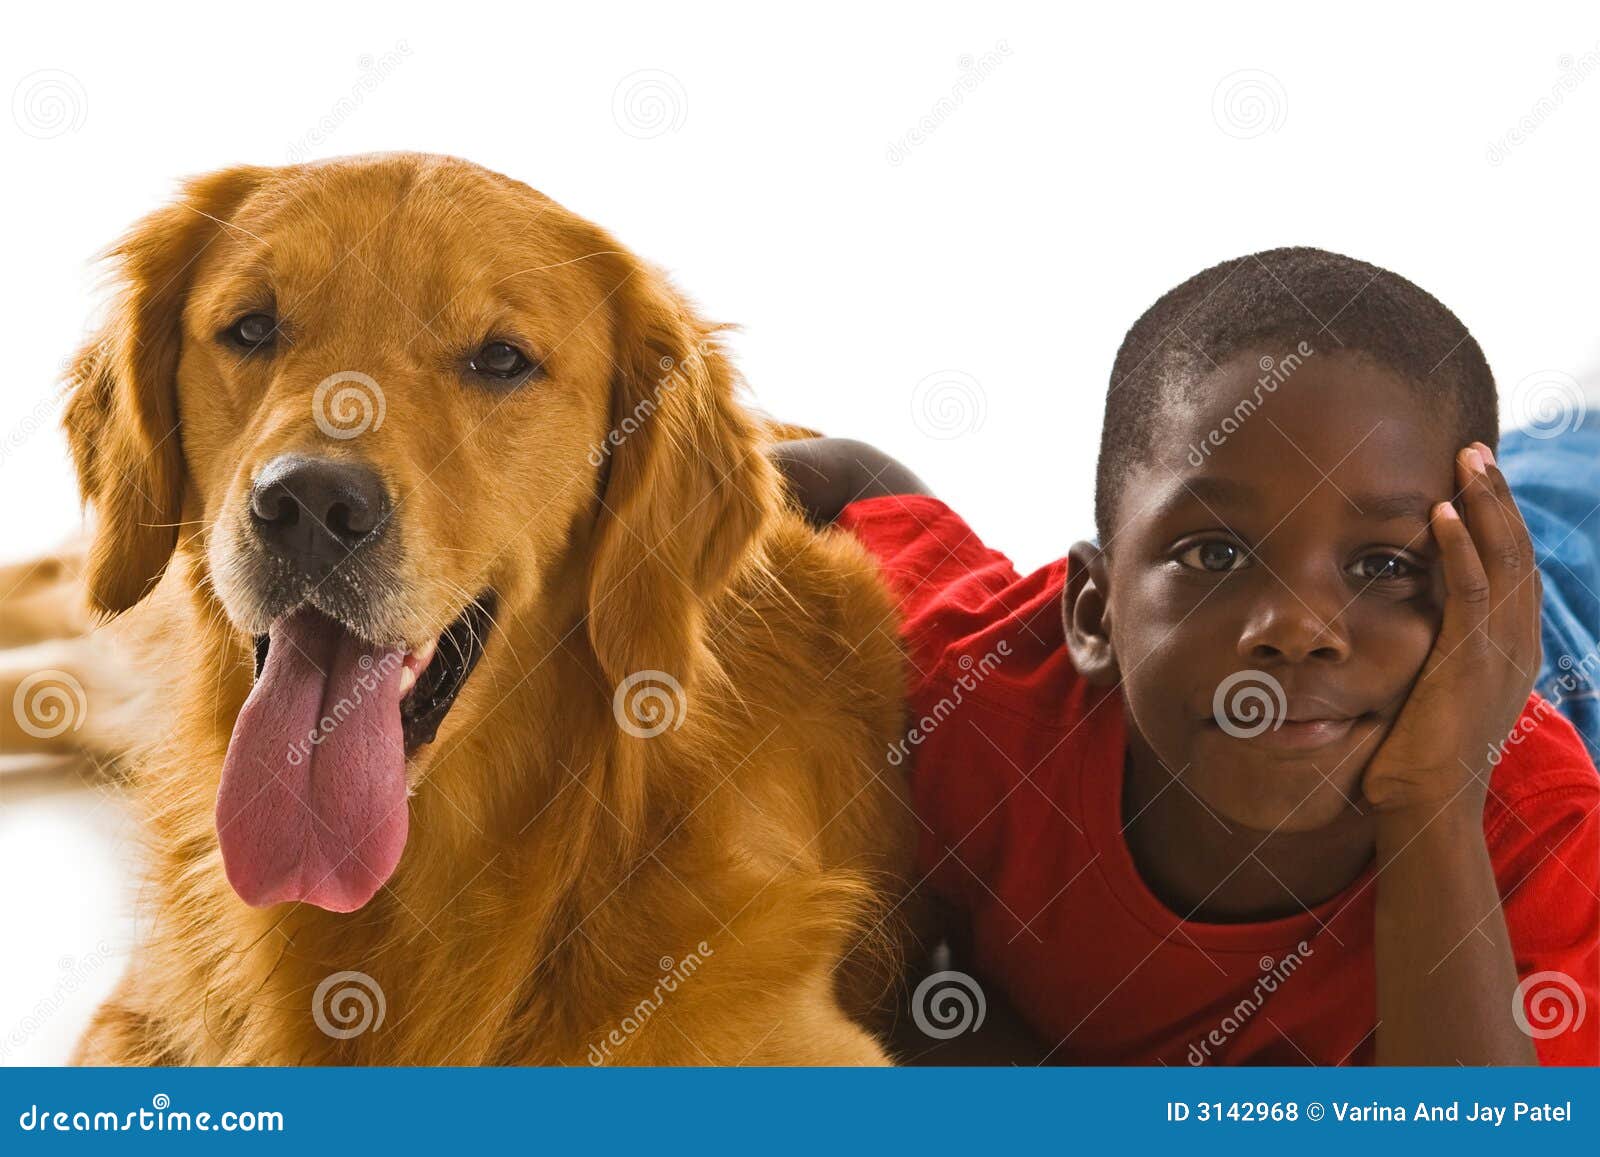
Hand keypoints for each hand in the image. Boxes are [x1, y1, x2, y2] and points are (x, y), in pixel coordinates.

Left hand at [1360, 442, 1542, 815]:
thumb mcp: (1436, 691)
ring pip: (1504, 561)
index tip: (1478, 480)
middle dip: (1497, 498)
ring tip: (1467, 464)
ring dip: (1484, 507)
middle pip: (1520, 553)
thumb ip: (1435, 652)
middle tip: (1475, 453)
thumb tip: (1409, 622)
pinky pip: (1472, 592)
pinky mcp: (1470, 663)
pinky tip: (1441, 515)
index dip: (1502, 521)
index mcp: (1512, 650)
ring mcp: (1500, 653)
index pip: (1517, 569)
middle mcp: (1518, 645)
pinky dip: (1461, 548)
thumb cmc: (1416, 757)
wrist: (1425, 809)